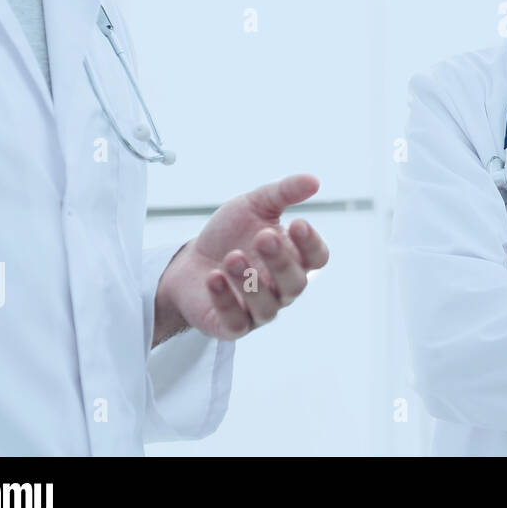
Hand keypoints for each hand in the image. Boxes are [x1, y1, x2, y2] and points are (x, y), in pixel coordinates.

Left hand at [153, 174, 328, 343]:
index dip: (311, 244)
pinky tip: (213, 278)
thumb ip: (284, 193)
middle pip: (295, 284)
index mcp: (294, 259)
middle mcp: (282, 289)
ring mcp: (259, 310)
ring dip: (249, 282)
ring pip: (266, 306)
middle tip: (263, 237)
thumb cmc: (230, 234)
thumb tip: (314, 181)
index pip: (317, 258)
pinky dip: (225, 301)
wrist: (189, 262)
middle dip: (280, 261)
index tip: (297, 223)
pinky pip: (236, 321)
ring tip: (231, 257)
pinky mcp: (232, 326)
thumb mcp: (254, 205)